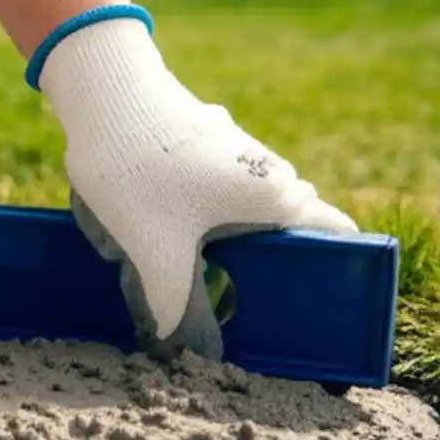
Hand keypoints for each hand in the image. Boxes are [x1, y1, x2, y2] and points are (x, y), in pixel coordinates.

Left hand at [66, 103, 356, 360]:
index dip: (336, 268)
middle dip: (272, 264)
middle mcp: (268, 170)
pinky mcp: (203, 140)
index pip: (335, 233)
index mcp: (276, 197)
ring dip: (230, 238)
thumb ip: (173, 305)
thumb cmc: (139, 173)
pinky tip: (165, 232)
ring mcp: (236, 150)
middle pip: (287, 224)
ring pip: (246, 204)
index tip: (322, 302)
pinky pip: (216, 186)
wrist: (104, 94)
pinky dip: (203, 213)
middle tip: (246, 305)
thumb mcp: (155, 253)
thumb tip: (180, 345)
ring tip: (199, 275)